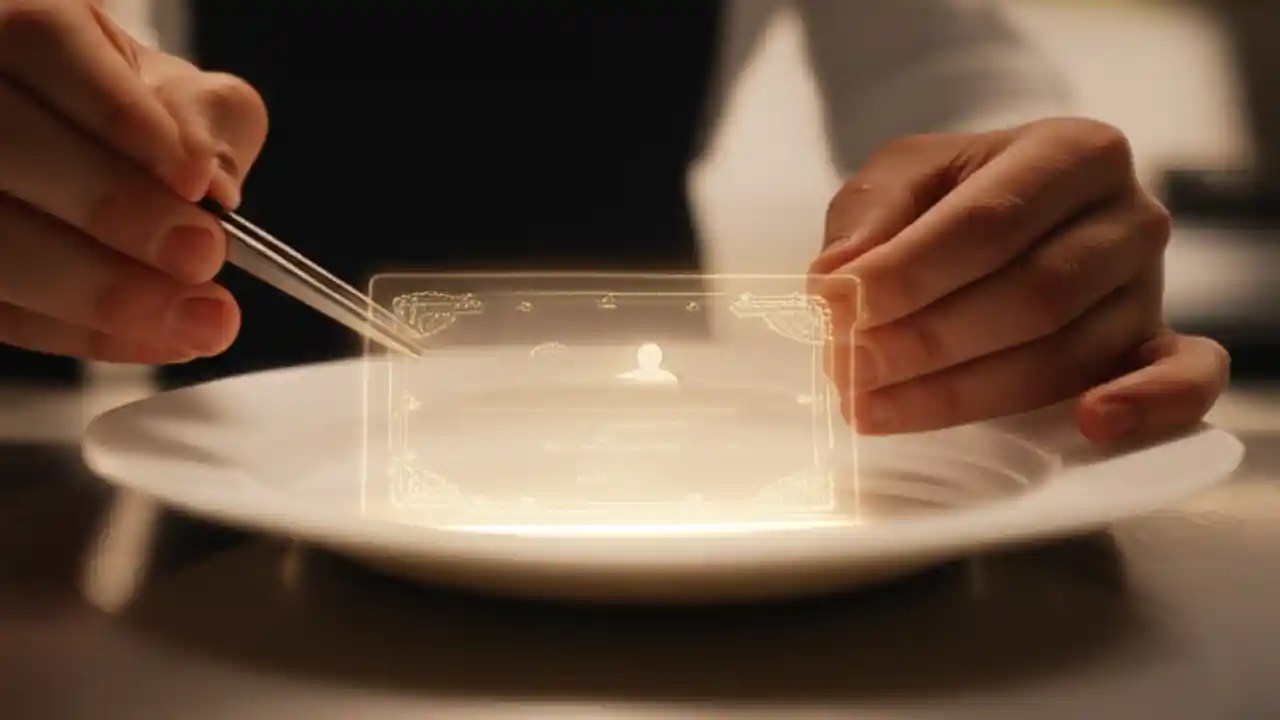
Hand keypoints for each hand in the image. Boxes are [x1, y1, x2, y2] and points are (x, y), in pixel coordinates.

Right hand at [0, 0, 266, 362]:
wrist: (67, 144)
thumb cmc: (116, 112)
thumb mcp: (174, 93)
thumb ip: (204, 119)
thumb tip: (214, 181)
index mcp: (11, 27)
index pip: (41, 44)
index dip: (118, 115)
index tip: (194, 176)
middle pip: (8, 145)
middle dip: (116, 211)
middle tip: (203, 254)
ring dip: (101, 290)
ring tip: (197, 317)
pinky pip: (2, 309)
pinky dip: (82, 332)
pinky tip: (154, 337)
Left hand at [811, 118, 1228, 444]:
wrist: (1007, 217)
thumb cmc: (953, 197)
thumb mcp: (901, 178)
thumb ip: (868, 216)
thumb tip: (836, 277)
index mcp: (1072, 152)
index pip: (988, 223)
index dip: (907, 276)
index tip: (837, 311)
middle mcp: (1128, 217)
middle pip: (1031, 295)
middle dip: (925, 341)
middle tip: (849, 369)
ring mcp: (1151, 288)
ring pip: (1064, 353)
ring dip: (961, 392)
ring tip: (873, 405)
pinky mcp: (1160, 348)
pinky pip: (1185, 379)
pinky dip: (1145, 407)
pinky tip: (1090, 425)